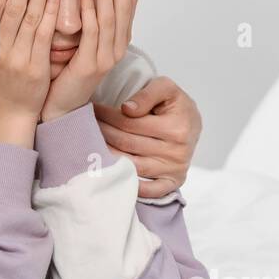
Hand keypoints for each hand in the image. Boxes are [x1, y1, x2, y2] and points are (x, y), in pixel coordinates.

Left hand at [40, 0, 137, 121]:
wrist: (58, 106)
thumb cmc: (65, 71)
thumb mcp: (81, 40)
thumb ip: (88, 16)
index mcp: (117, 39)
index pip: (128, 2)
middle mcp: (117, 47)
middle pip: (125, 6)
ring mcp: (106, 57)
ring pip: (111, 16)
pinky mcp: (91, 65)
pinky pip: (92, 31)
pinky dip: (90, 8)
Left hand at [92, 75, 201, 197]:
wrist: (192, 124)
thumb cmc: (174, 104)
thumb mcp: (166, 88)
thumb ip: (147, 94)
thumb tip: (126, 109)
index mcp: (177, 128)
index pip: (131, 123)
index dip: (108, 116)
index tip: (93, 109)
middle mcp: (177, 152)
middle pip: (127, 144)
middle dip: (103, 133)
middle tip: (85, 125)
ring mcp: (175, 169)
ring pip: (132, 166)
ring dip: (108, 156)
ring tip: (91, 145)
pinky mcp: (173, 182)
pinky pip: (150, 190)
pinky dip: (131, 186)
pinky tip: (113, 175)